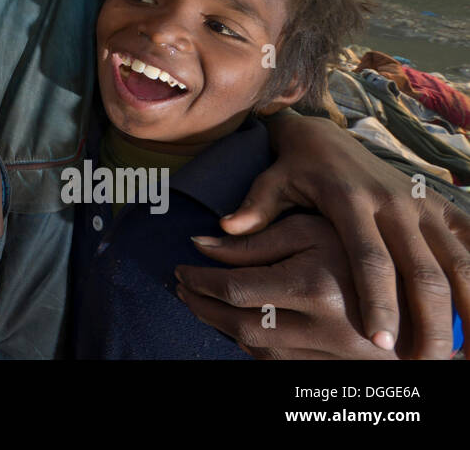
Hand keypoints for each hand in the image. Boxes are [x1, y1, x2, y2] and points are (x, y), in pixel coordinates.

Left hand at [176, 214, 405, 358]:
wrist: (415, 277)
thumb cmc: (356, 238)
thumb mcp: (308, 227)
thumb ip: (253, 241)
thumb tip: (199, 246)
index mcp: (315, 288)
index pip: (236, 290)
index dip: (200, 281)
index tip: (179, 268)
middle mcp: (325, 329)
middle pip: (241, 326)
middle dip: (203, 307)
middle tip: (182, 287)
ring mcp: (334, 354)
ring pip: (259, 350)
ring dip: (222, 327)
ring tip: (201, 302)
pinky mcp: (338, 367)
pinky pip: (282, 362)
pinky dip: (252, 344)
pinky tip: (236, 322)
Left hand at [223, 113, 469, 356]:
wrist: (330, 133)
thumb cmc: (298, 167)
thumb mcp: (273, 182)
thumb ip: (255, 210)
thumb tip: (220, 233)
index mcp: (351, 201)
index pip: (369, 256)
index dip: (378, 296)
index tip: (381, 337)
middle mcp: (393, 206)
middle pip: (422, 270)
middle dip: (428, 319)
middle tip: (424, 361)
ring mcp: (422, 208)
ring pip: (457, 263)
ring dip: (464, 309)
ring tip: (459, 356)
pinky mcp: (441, 209)